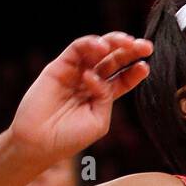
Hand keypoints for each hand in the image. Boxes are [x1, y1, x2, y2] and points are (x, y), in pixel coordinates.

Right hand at [7, 33, 152, 163]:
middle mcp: (89, 81)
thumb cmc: (69, 137)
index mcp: (102, 97)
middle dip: (130, 51)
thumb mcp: (98, 121)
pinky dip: (90, 44)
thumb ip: (106, 98)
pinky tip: (102, 48)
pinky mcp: (59, 66)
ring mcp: (75, 72)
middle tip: (145, 46)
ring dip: (114, 43)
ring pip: (97, 50)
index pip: (123, 79)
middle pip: (113, 60)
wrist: (40, 142)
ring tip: (127, 43)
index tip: (145, 66)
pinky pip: (77, 49)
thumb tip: (99, 76)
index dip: (135, 71)